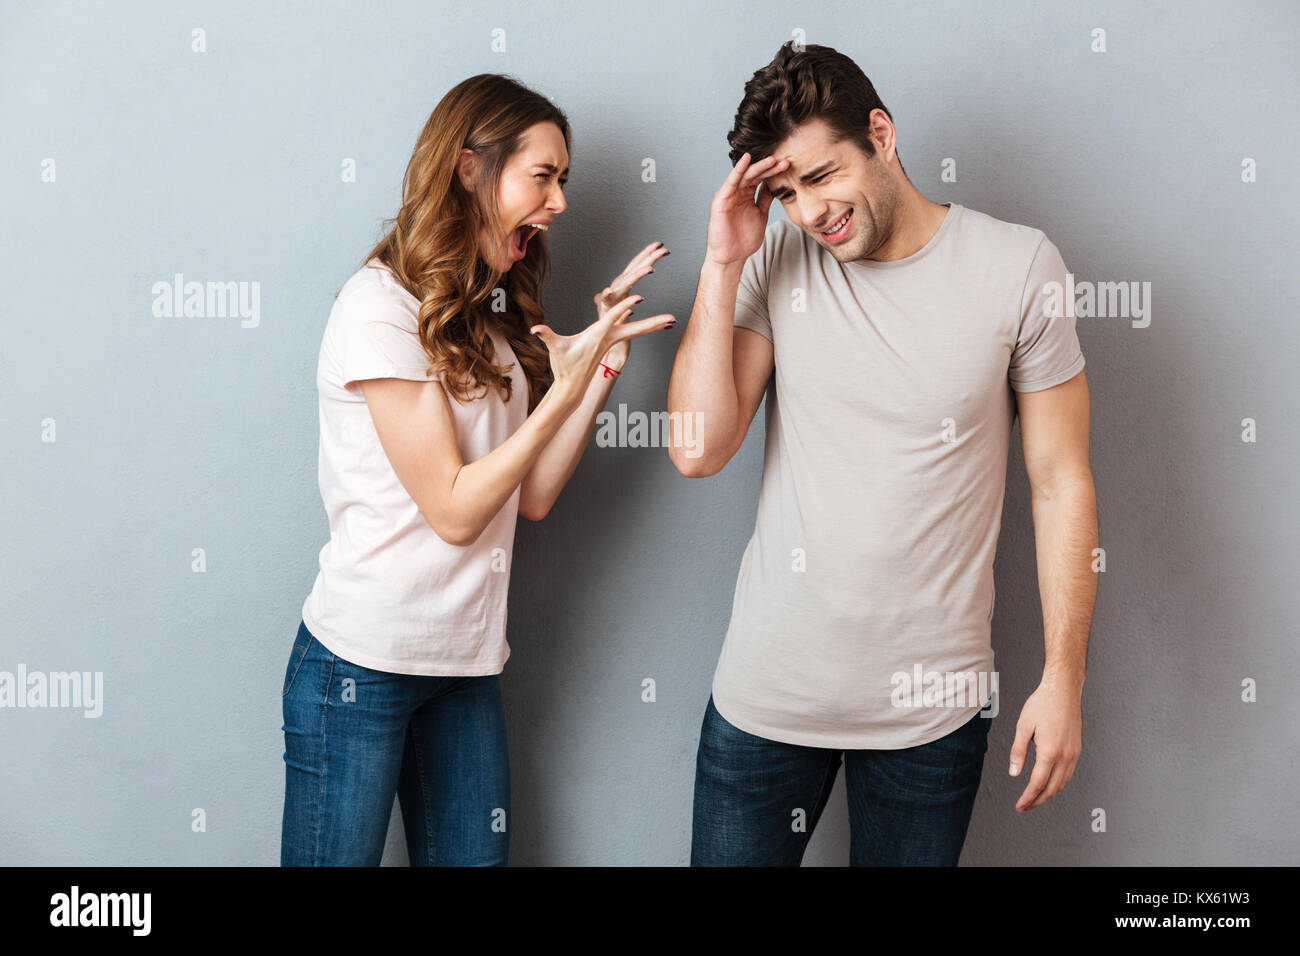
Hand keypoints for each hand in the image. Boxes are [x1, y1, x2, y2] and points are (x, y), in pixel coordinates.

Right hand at [530, 241, 673, 397]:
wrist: (572, 386)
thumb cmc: (564, 366)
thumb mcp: (554, 349)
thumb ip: (546, 337)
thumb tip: (535, 330)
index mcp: (598, 335)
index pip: (613, 317)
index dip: (624, 307)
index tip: (639, 297)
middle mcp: (609, 337)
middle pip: (636, 328)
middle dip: (654, 323)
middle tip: (673, 319)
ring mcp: (612, 341)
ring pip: (637, 330)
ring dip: (655, 325)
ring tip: (672, 320)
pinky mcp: (611, 343)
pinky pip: (630, 331)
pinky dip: (643, 325)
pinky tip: (654, 322)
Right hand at [706, 151, 788, 267]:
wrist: (731, 257)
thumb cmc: (744, 240)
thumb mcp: (760, 214)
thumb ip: (766, 199)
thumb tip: (775, 185)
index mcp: (747, 195)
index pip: (762, 179)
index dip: (775, 172)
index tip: (789, 166)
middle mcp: (738, 192)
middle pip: (755, 175)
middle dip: (770, 167)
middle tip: (785, 161)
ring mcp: (729, 195)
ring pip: (745, 176)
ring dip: (758, 167)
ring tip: (772, 159)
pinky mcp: (721, 200)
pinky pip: (730, 182)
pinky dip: (738, 170)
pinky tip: (746, 159)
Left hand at [1008, 675, 1082, 811]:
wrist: (1063, 691)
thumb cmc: (1041, 704)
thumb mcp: (1023, 726)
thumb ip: (1018, 752)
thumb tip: (1014, 773)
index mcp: (1050, 751)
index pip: (1038, 784)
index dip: (1027, 798)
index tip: (1019, 806)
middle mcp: (1065, 756)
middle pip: (1051, 789)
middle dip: (1037, 801)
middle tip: (1024, 807)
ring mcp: (1073, 754)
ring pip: (1061, 783)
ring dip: (1048, 794)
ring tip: (1034, 798)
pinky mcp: (1077, 749)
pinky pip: (1068, 774)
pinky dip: (1057, 783)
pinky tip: (1048, 783)